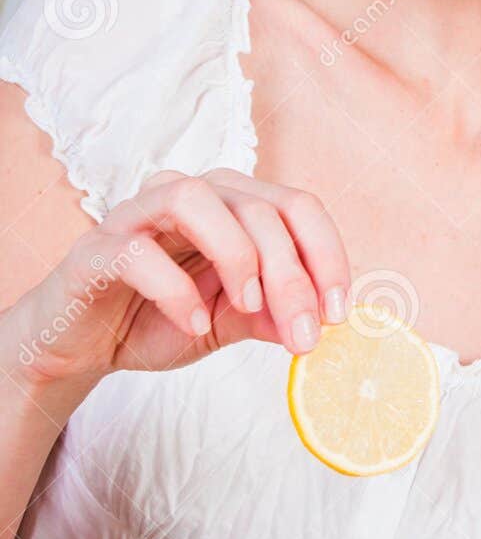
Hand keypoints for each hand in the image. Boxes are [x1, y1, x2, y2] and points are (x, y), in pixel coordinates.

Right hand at [11, 168, 350, 387]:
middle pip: (260, 209)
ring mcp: (139, 215)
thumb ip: (274, 315)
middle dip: (292, 277)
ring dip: (236, 256)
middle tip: (303, 336)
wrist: (85, 343)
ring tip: (247, 309)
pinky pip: (139, 252)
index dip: (327, 256)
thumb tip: (322, 322)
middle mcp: (191, 195)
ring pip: (197, 200)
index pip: (297, 207)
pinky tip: (193, 325)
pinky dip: (175, 290)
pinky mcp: (97, 248)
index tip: (338, 313)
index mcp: (232, 204)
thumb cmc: (159, 318)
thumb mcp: (231, 322)